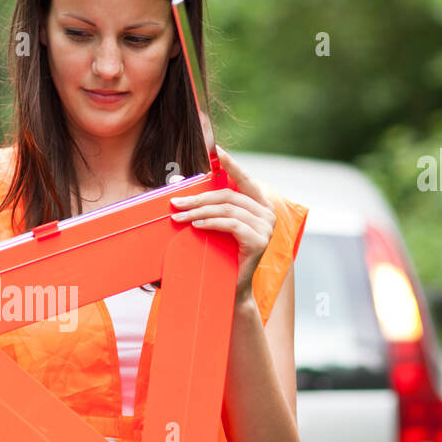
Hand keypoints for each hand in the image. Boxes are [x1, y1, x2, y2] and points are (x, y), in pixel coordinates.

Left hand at [168, 146, 274, 304]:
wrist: (231, 290)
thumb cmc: (221, 257)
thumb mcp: (215, 227)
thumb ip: (207, 206)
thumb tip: (179, 184)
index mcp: (259, 206)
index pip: (245, 179)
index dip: (231, 164)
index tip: (217, 150)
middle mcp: (266, 213)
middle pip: (228, 195)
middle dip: (198, 197)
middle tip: (175, 201)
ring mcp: (266, 227)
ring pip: (227, 209)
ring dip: (198, 211)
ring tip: (179, 217)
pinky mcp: (259, 241)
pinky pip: (231, 224)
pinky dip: (211, 222)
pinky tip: (195, 225)